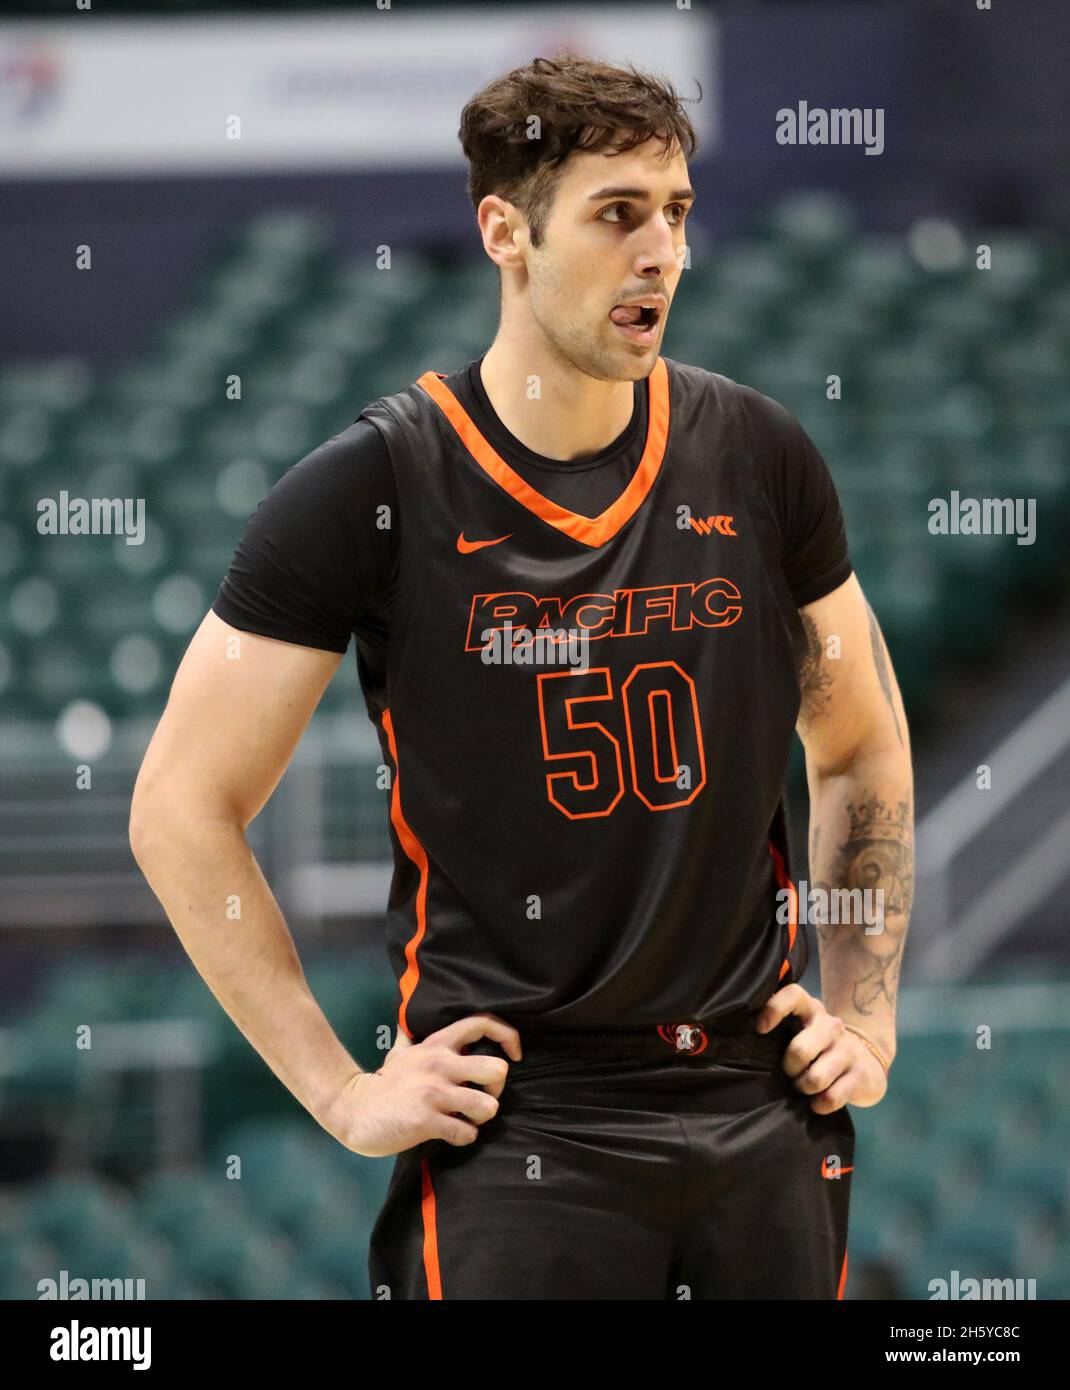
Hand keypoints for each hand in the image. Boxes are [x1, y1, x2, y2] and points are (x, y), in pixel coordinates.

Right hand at [324, 1012, 522, 1157]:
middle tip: (484, 1097)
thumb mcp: (398, 1052)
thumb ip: (410, 1036)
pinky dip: (465, 1138)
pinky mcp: (427, 1121)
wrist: (353, 1110)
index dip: (508, 1036)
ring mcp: (434, 1093)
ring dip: (482, 1117)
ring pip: (487, 1107)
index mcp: (437, 1045)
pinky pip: (467, 1134)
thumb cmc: (381, 1083)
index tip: (514, 1055)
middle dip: (497, 1089)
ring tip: (467, 1119)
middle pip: (497, 1071)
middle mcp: (439, 1065)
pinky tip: (451, 1134)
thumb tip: (407, 1020)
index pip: (482, 1024)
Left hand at [755, 984, 887, 1112]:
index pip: (792, 995)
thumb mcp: (803, 1029)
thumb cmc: (820, 1047)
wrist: (867, 1063)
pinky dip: (820, 1105)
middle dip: (789, 1068)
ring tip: (804, 1087)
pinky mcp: (862, 1075)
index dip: (774, 1010)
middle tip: (790, 1073)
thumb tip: (738, 1037)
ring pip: (815, 1078)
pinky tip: (817, 1103)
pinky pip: (832, 1097)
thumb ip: (780, 1027)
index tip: (760, 1029)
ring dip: (803, 1088)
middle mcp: (831, 1025)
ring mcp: (848, 1050)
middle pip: (800, 1050)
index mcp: (811, 1009)